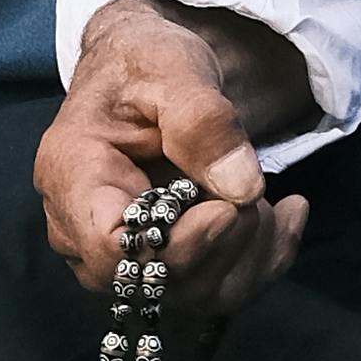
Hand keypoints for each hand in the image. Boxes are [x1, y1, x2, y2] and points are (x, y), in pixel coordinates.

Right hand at [37, 0, 312, 329]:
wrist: (148, 75)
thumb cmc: (147, 63)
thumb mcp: (173, 69)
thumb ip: (203, 121)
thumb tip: (241, 188)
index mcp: (71, 176)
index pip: (112, 250)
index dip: (177, 247)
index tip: (230, 209)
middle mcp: (83, 231)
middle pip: (153, 284)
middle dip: (223, 248)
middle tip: (260, 196)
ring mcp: (122, 257)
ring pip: (193, 297)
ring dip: (251, 256)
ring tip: (276, 200)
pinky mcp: (161, 265)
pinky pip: (216, 291)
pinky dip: (263, 260)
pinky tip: (289, 214)